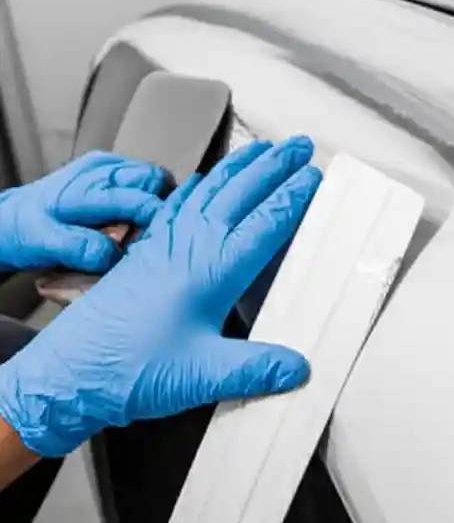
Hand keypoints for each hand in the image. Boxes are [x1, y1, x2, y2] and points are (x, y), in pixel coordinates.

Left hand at [0, 136, 322, 456]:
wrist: (72, 372)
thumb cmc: (129, 368)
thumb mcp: (204, 376)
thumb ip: (256, 369)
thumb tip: (297, 367)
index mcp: (212, 269)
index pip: (264, 222)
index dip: (292, 197)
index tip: (312, 178)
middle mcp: (189, 247)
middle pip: (239, 193)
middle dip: (273, 166)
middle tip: (298, 146)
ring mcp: (165, 245)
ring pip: (209, 190)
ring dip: (239, 166)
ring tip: (261, 150)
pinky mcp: (145, 252)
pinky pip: (179, 204)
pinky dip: (200, 185)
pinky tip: (204, 181)